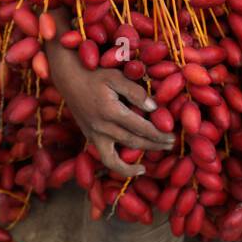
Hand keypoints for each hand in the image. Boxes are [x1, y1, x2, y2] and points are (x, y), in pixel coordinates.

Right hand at [48, 44, 173, 177]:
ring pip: (122, 154)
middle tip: (173, 143)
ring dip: (143, 153)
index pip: (140, 127)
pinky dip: (122, 168)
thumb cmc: (94, 73)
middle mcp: (101, 127)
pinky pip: (108, 159)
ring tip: (161, 150)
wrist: (68, 78)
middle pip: (134, 141)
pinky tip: (138, 168)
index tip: (172, 135)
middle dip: (155, 144)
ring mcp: (94, 135)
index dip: (158, 133)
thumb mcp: (116, 76)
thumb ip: (135, 91)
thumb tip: (154, 107)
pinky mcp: (91, 138)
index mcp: (110, 111)